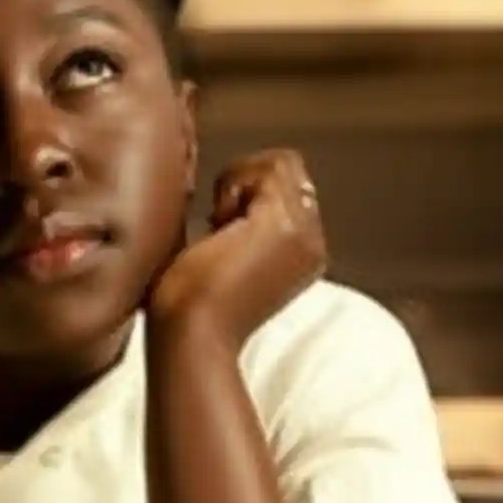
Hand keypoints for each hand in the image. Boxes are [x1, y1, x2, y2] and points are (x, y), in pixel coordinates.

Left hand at [146, 148, 327, 345]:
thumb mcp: (221, 261)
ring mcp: (304, 231)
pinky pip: (269, 166)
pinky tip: (216, 222)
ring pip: (280, 164)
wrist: (192, 338)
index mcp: (302, 255)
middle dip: (244, 184)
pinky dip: (234, 181)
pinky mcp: (284, 223)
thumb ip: (236, 233)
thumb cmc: (189, 308)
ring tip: (216, 225)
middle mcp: (313, 243)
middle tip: (214, 227)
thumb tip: (221, 208)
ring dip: (239, 181)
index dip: (246, 194)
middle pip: (287, 172)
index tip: (215, 230)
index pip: (287, 191)